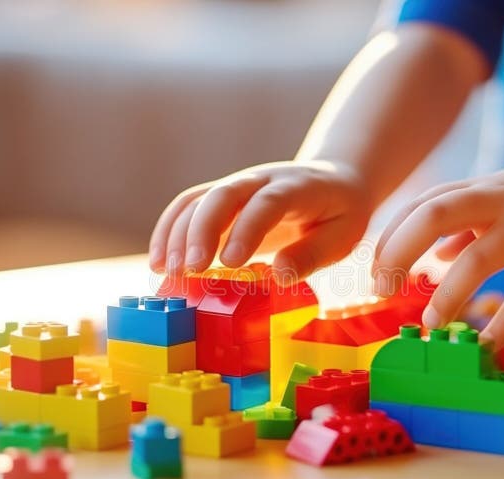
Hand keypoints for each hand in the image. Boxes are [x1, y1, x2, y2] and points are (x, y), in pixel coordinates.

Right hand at [149, 160, 372, 280]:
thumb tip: (279, 274)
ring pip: (198, 200)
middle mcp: (260, 180)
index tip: (230, 262)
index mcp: (297, 187)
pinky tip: (160, 264)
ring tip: (167, 273)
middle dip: (200, 231)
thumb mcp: (343, 235)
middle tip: (190, 270)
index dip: (246, 229)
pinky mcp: (221, 198)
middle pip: (222, 195)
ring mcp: (237, 186)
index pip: (267, 203)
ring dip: (176, 234)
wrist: (333, 179)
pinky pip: (188, 207)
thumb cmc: (341, 213)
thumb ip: (314, 253)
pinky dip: (168, 232)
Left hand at [372, 167, 503, 347]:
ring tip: (430, 325)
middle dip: (397, 251)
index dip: (391, 235)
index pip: (424, 203)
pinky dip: (501, 326)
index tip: (374, 269)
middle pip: (435, 214)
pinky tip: (484, 345)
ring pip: (477, 259)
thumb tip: (434, 256)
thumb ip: (470, 225)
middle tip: (380, 289)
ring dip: (445, 296)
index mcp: (487, 186)